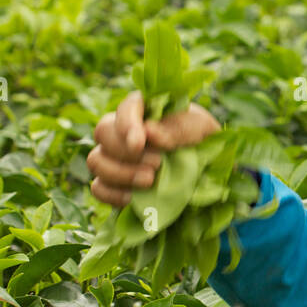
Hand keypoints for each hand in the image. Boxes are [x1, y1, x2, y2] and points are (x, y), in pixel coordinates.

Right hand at [87, 90, 220, 206]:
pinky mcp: (113, 183)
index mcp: (146, 108)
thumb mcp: (202, 129)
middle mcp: (123, 129)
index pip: (126, 107)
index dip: (127, 124)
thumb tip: (149, 131)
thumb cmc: (205, 142)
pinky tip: (133, 198)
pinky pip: (97, 187)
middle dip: (127, 151)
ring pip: (96, 160)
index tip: (139, 143)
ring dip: (119, 173)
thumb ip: (180, 127)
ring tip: (150, 181)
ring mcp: (115, 156)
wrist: (211, 173)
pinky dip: (111, 194)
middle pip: (103, 132)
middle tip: (157, 164)